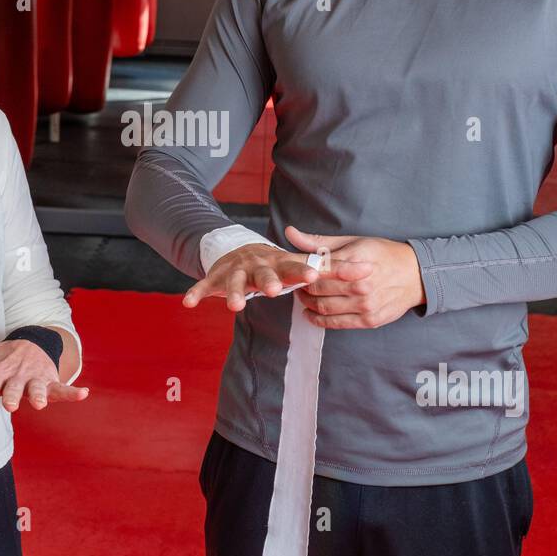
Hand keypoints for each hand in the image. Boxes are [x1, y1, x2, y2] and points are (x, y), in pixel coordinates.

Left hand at [0, 344, 88, 413]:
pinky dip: (73, 392)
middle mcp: (18, 374)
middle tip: (11, 404)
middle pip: (15, 387)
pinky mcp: (51, 382)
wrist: (32, 343)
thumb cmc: (1, 359)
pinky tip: (84, 394)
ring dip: (40, 394)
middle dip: (13, 394)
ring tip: (41, 403)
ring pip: (38, 387)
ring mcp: (36, 378)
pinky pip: (62, 388)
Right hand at [183, 242, 320, 312]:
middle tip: (274, 291)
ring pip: (233, 282)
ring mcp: (235, 270)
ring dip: (233, 292)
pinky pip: (204, 285)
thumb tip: (367, 269)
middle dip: (267, 282)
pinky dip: (196, 292)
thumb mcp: (300, 264)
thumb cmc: (277, 264)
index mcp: (279, 263)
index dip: (302, 272)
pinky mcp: (215, 277)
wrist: (239, 249)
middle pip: (263, 274)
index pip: (292, 267)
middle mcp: (257, 265)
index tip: (313, 277)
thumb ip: (332, 269)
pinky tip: (189, 302)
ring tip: (234, 307)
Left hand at [284, 225, 426, 328]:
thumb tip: (289, 233)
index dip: (300, 273)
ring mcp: (365, 304)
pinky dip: (319, 320)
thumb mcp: (354, 241)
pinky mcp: (369, 320)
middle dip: (301, 288)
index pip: (315, 270)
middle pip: (317, 290)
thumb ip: (319, 242)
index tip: (294, 272)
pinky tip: (311, 314)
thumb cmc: (383, 254)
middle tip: (296, 285)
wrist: (416, 275)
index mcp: (354, 261)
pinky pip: (336, 324)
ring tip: (304, 297)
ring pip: (323, 308)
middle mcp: (360, 284)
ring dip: (307, 304)